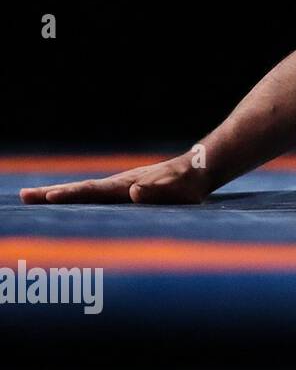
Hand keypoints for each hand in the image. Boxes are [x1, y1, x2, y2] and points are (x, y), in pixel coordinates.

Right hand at [20, 155, 211, 204]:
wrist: (198, 170)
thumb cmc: (189, 184)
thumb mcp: (177, 190)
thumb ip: (157, 191)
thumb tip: (134, 192)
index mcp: (127, 185)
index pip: (94, 191)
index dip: (72, 195)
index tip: (49, 197)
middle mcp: (120, 184)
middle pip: (82, 189)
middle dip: (52, 193)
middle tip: (24, 196)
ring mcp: (122, 185)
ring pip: (87, 190)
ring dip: (61, 194)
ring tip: (35, 197)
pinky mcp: (127, 189)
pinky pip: (97, 194)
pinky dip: (78, 196)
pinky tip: (70, 200)